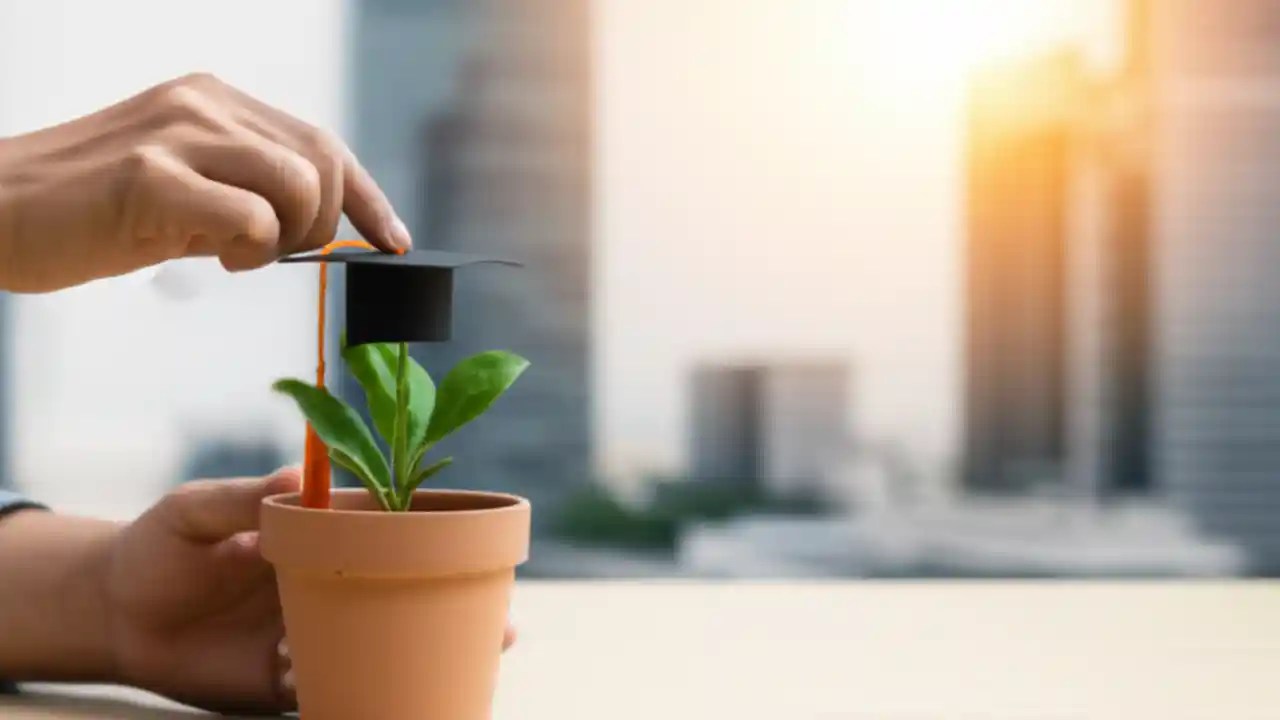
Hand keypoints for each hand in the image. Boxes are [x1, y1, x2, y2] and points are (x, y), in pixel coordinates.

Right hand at [0, 72, 408, 292]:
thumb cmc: (92, 211)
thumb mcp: (184, 190)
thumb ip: (246, 195)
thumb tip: (317, 230)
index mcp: (215, 102)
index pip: (322, 143)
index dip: (368, 196)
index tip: (393, 239)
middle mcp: (203, 105)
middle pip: (324, 162)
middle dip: (324, 225)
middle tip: (274, 254)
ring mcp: (177, 135)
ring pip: (299, 185)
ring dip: (285, 237)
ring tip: (233, 254)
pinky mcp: (150, 176)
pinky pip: (250, 216)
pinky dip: (249, 250)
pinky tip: (209, 257)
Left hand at [103, 468, 516, 713]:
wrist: (115, 615)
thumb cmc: (156, 547)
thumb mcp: (192, 512)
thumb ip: (241, 497)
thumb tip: (295, 476)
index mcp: (317, 539)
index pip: (389, 534)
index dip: (437, 540)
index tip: (480, 546)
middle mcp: (328, 587)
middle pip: (405, 596)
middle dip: (457, 609)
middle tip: (505, 625)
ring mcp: (312, 635)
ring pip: (381, 647)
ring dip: (423, 657)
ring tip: (466, 667)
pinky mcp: (285, 683)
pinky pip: (334, 690)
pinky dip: (361, 693)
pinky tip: (385, 696)